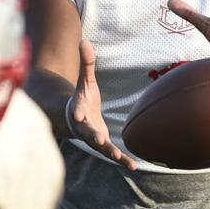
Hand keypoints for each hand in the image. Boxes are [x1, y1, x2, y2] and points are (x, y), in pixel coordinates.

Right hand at [67, 39, 136, 170]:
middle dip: (93, 137)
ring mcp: (94, 140)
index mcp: (79, 111)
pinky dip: (122, 161)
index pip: (76, 111)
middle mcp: (85, 128)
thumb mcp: (85, 81)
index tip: (76, 114)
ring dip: (112, 154)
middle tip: (99, 141)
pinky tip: (134, 167)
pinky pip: (113, 154)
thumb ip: (86, 64)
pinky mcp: (104, 146)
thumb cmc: (82, 98)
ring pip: (102, 149)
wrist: (75, 120)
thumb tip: (84, 41)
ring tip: (122, 160)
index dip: (76, 112)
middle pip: (88, 133)